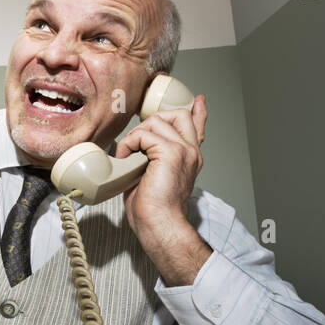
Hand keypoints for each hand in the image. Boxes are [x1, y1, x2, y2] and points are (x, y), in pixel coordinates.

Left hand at [114, 94, 211, 284]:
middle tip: (136, 141)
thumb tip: (133, 152)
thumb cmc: (153, 209)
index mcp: (190, 158)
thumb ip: (151, 160)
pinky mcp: (170, 153)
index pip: (197, 128)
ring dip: (136, 135)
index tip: (199, 100)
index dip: (198, 112)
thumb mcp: (151, 178)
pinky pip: (144, 134)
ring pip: (157, 120)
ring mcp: (183, 150)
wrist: (159, 224)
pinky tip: (126, 159)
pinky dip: (129, 144)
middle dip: (152, 120)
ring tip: (129, 155)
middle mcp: (191, 152)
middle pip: (178, 115)